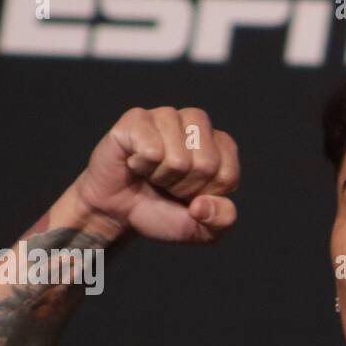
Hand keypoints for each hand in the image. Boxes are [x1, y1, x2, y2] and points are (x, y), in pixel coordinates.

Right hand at [73, 106, 239, 242]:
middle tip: (167, 185)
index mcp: (222, 146)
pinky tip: (135, 162)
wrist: (118, 212)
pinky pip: (151, 150)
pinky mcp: (137, 118)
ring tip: (152, 173)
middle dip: (184, 187)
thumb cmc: (163, 212)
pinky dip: (141, 167)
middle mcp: (197, 124)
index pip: (227, 175)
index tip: (190, 195)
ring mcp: (167, 116)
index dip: (206, 196)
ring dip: (162, 178)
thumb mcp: (201, 229)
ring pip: (179, 159)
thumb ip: (221, 220)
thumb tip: (203, 205)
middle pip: (206, 165)